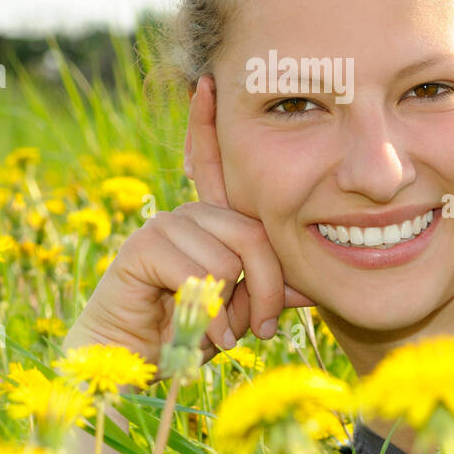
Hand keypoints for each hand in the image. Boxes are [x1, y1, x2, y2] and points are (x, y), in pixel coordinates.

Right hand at [73, 74, 314, 369]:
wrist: (138, 371)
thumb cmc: (189, 340)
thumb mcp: (244, 311)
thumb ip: (274, 290)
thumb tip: (314, 283)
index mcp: (212, 224)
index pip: (215, 166)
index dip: (207, 122)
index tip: (209, 81)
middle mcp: (189, 217)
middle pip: (253, 229)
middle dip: (267, 285)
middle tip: (261, 328)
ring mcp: (165, 228)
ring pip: (229, 254)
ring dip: (233, 306)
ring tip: (216, 332)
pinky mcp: (142, 249)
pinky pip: (197, 268)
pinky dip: (205, 308)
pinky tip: (192, 330)